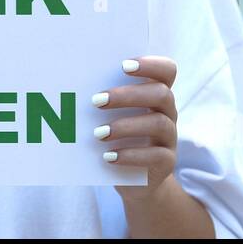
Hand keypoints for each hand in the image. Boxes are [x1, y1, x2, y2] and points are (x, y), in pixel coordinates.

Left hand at [93, 56, 177, 200]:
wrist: (132, 179)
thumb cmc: (117, 137)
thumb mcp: (112, 116)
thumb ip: (104, 100)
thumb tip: (72, 87)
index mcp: (156, 94)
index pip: (167, 70)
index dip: (151, 64)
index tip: (123, 65)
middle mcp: (168, 112)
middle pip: (161, 94)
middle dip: (127, 95)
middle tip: (96, 101)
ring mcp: (170, 137)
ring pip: (159, 124)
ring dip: (126, 126)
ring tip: (98, 133)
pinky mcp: (166, 162)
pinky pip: (156, 156)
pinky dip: (130, 155)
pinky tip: (108, 156)